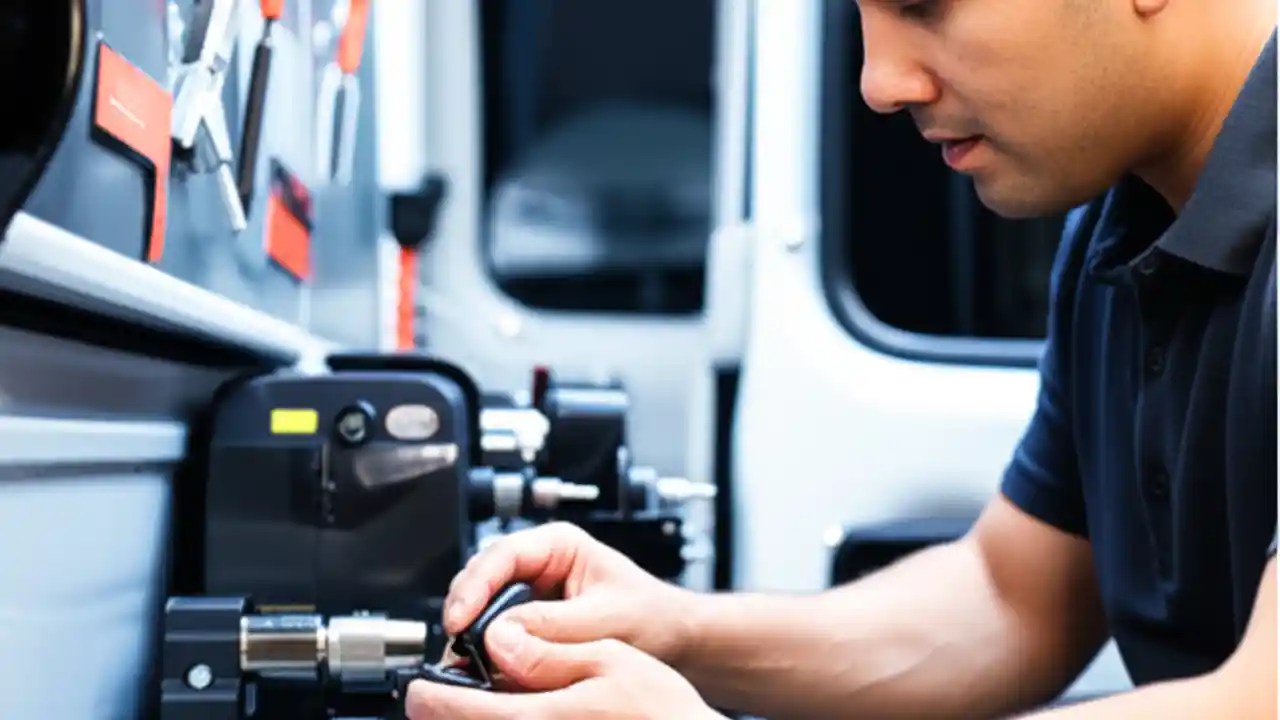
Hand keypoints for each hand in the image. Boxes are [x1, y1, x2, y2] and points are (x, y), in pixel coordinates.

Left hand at [405, 618, 723, 718]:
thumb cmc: (661, 711)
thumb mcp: (611, 659)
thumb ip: (548, 650)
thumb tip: (500, 639)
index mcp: (537, 718)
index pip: (452, 709)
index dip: (426, 691)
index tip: (420, 682)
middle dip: (446, 707)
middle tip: (454, 685)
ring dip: (471, 718)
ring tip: (487, 699)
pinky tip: (516, 714)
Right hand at [444, 522, 694, 663]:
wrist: (672, 638)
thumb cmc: (652, 615)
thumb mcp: (607, 619)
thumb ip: (556, 625)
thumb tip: (502, 632)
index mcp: (559, 544)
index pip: (502, 555)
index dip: (475, 586)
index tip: (461, 619)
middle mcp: (540, 564)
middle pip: (483, 579)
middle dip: (467, 612)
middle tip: (458, 647)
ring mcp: (532, 593)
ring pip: (485, 607)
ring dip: (474, 633)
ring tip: (468, 661)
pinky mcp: (530, 622)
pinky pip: (498, 632)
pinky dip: (489, 649)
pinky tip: (487, 668)